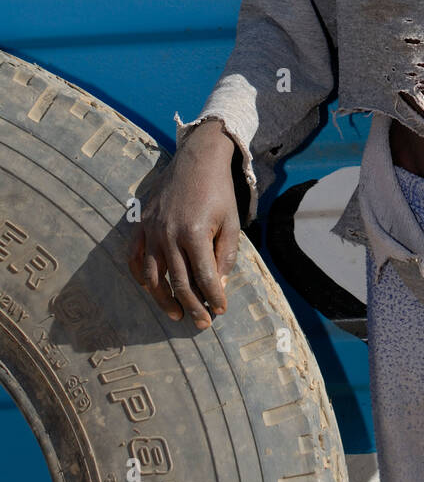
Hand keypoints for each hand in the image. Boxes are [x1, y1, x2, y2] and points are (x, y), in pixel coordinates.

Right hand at [128, 120, 240, 329]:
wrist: (197, 159)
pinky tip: (151, 289)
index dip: (214, 297)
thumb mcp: (231, 222)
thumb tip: (217, 286)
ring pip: (152, 276)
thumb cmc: (218, 191)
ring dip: (164, 299)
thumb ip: (225, 256)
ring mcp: (151, 230)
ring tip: (176, 314)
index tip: (221, 310)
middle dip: (192, 306)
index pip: (204, 276)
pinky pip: (134, 258)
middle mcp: (168, 234)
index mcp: (194, 232)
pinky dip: (141, 276)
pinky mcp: (141, 224)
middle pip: (178, 281)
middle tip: (202, 323)